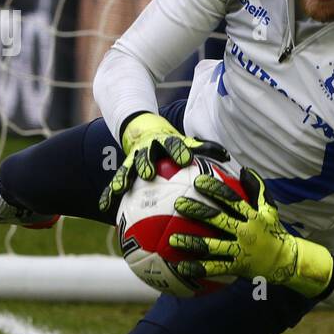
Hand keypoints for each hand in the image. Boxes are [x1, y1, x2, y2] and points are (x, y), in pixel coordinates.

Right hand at [99, 112, 228, 212]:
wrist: (143, 127)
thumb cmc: (171, 141)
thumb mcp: (186, 141)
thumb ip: (204, 148)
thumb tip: (227, 157)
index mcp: (166, 142)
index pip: (174, 144)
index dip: (179, 151)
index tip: (185, 160)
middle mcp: (148, 149)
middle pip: (146, 156)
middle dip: (147, 164)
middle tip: (148, 174)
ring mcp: (134, 158)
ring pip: (127, 168)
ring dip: (124, 179)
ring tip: (120, 190)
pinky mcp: (124, 166)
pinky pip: (117, 180)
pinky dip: (110, 193)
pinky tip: (105, 206)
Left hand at [169, 168, 333, 297]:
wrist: (285, 261)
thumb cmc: (274, 232)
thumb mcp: (270, 209)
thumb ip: (257, 189)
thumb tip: (245, 169)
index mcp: (252, 216)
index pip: (231, 199)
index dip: (215, 189)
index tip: (198, 181)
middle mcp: (245, 232)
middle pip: (218, 219)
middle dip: (197, 211)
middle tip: (179, 204)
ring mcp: (240, 250)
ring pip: (213, 245)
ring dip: (192, 242)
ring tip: (173, 239)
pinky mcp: (237, 267)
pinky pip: (215, 268)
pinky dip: (198, 268)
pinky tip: (180, 267)